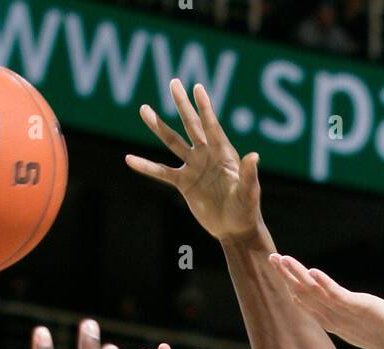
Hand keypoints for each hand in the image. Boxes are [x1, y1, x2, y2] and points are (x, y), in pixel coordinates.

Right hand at [127, 80, 261, 242]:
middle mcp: (206, 155)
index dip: (205, 108)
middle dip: (182, 105)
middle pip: (191, 125)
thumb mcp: (249, 193)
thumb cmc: (246, 209)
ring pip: (173, 142)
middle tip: (174, 83)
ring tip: (143, 109)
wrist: (235, 229)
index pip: (212, 127)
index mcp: (223, 153)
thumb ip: (248, 175)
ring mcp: (193, 167)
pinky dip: (146, 166)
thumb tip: (254, 156)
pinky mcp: (183, 182)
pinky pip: (161, 172)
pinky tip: (129, 159)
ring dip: (158, 126)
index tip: (197, 88)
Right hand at [268, 255, 383, 348]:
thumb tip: (344, 309)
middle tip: (271, 258)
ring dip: (297, 274)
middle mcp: (332, 316)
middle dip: (286, 275)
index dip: (292, 286)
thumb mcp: (359, 323)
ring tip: (283, 259)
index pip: (307, 301)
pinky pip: (336, 294)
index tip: (280, 273)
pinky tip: (313, 271)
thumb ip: (346, 315)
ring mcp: (342, 312)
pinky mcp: (355, 307)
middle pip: (304, 293)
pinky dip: (324, 283)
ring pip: (314, 291)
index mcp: (332, 319)